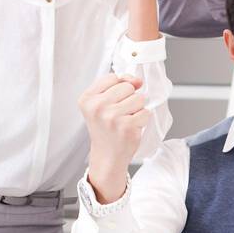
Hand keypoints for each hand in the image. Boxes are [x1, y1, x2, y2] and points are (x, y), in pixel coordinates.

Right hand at [79, 74, 149, 202]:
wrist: (107, 155)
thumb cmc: (106, 127)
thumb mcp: (103, 103)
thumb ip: (119, 84)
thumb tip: (137, 80)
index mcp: (87, 98)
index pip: (113, 77)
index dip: (119, 88)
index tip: (112, 102)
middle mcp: (97, 106)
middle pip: (128, 87)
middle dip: (129, 98)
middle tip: (119, 114)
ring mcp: (112, 116)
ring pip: (139, 98)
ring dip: (137, 109)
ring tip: (125, 120)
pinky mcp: (127, 126)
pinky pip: (146, 112)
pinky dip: (142, 120)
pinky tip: (131, 128)